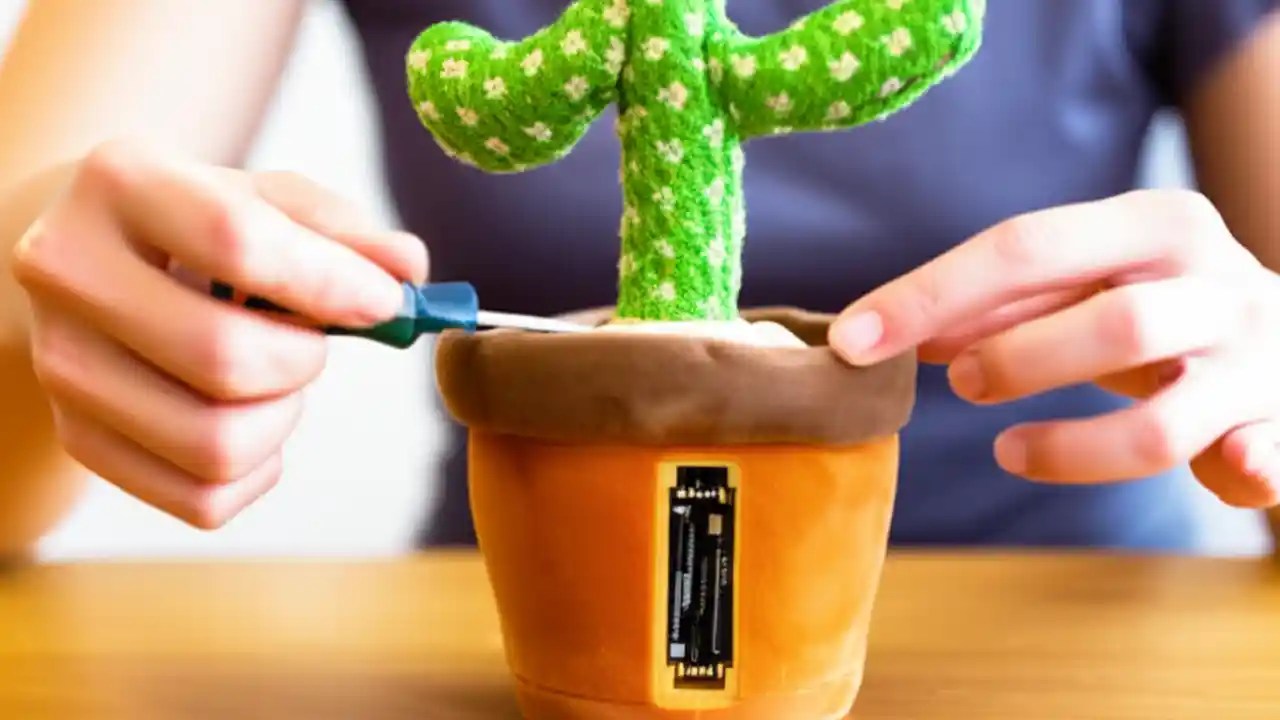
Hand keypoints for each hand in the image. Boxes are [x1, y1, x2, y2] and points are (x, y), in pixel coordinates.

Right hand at [10, 140, 426, 527]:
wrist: (96, 259)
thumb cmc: (200, 224)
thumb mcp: (269, 199)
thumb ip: (346, 231)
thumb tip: (408, 269)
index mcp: (121, 182)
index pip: (237, 242)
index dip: (332, 283)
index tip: (385, 302)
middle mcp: (67, 270)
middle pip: (224, 358)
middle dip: (303, 359)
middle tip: (310, 339)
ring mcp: (60, 363)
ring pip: (214, 444)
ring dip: (281, 419)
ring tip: (275, 375)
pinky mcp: (77, 437)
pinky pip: (202, 499)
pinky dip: (258, 471)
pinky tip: (253, 420)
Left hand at [829, 189, 1279, 508]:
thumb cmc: (1162, 309)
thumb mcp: (1087, 285)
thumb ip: (999, 305)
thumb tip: (887, 332)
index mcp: (1153, 226)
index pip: (1026, 248)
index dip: (931, 295)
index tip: (853, 339)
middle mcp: (1212, 281)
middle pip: (1107, 320)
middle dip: (1014, 358)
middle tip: (958, 381)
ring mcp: (1254, 358)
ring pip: (1162, 415)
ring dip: (1071, 445)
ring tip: (1007, 449)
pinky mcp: (1278, 424)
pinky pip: (1259, 455)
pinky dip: (1241, 467)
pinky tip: (1224, 467)